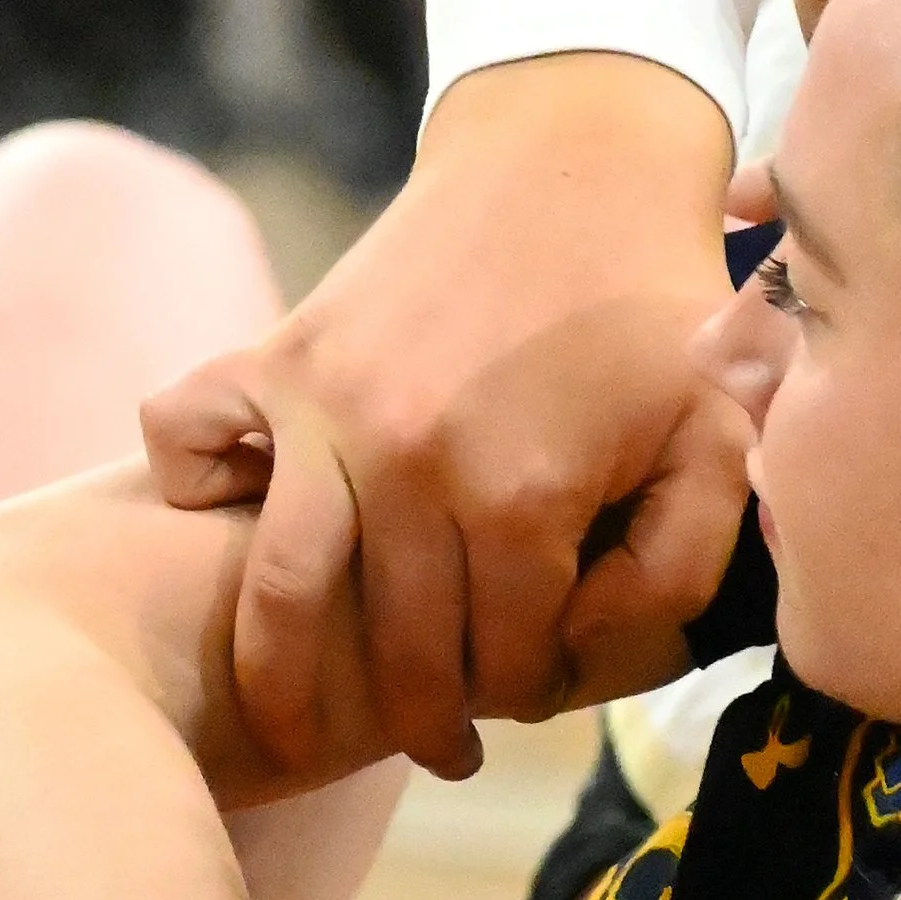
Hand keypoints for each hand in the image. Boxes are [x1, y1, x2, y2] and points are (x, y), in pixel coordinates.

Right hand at [143, 54, 748, 780]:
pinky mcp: (272, 356)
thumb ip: (680, 570)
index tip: (534, 687)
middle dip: (422, 717)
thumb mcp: (718, 439)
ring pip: (275, 596)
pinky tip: (244, 520)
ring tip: (298, 724)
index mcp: (521, 497)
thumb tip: (580, 655)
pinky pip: (181, 442)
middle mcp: (407, 462)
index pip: (507, 666)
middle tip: (439, 738)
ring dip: (282, 682)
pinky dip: (194, 490)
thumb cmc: (655, 309)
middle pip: (394, 655)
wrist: (572, 161)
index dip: (529, 695)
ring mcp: (323, 408)